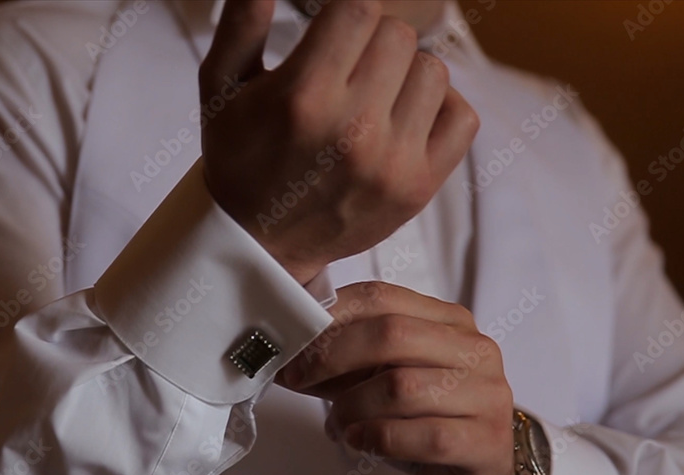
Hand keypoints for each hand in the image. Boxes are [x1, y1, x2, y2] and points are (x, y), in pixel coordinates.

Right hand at [199, 0, 478, 284]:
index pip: (359, 9)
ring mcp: (392, 161)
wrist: (259, 242)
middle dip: (372, 42)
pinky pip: (463, 116)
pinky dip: (440, 109)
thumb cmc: (240, 157)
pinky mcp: (419, 186)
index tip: (335, 32)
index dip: (347, 13)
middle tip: (347, 69)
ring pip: (433, 70)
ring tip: (372, 98)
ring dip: (404, 74)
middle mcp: (353, 129)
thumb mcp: (219, 88)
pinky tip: (404, 118)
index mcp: (302, 97)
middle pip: (399, 35)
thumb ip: (241, 22)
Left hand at [278, 282, 515, 474]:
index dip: (330, 316)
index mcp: (448, 321)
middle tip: (298, 379)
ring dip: (351, 408)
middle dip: (332, 357)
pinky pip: (424, 435)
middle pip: (392, 334)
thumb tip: (290, 350)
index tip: (293, 343)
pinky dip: (379, 438)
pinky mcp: (486, 442)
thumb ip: (344, 362)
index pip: (382, 297)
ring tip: (336, 424)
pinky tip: (360, 442)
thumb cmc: (426, 421)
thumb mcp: (382, 380)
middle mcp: (474, 350)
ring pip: (401, 387)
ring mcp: (487, 394)